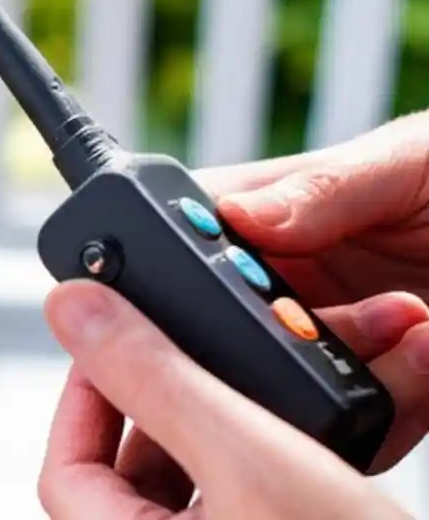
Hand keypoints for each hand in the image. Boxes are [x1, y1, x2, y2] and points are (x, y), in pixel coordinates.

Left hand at [39, 281, 423, 518]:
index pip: (67, 470)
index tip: (120, 338)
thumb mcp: (247, 458)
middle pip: (143, 468)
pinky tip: (329, 428)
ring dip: (249, 416)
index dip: (86, 395)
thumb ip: (155, 380)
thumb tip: (73, 310)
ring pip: (214, 475)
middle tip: (217, 350)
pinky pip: (265, 493)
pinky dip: (290, 450)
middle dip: (185, 396)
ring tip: (288, 380)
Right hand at [195, 110, 428, 468]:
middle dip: (290, 332)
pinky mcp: (372, 389)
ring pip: (288, 390)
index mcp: (264, 212)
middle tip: (371, 307)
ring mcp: (324, 339)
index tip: (249, 277)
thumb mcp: (405, 163)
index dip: (189, 266)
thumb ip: (322, 188)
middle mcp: (281, 279)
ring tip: (417, 321)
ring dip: (357, 367)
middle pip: (228, 333)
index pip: (184, 239)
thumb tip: (233, 214)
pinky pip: (354, 426)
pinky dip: (396, 402)